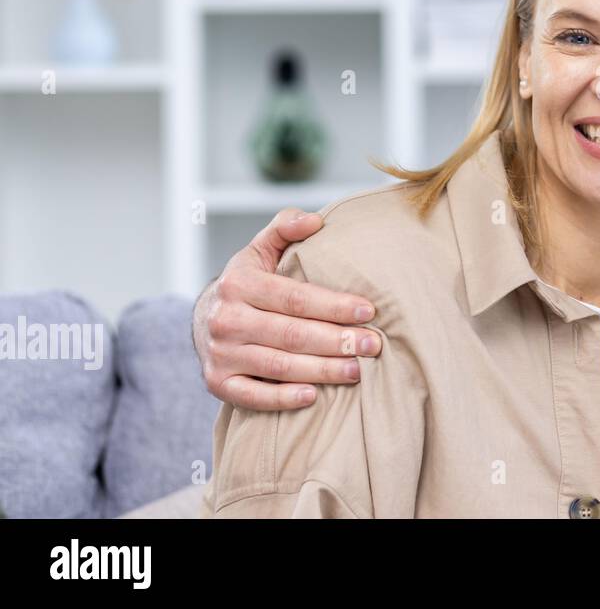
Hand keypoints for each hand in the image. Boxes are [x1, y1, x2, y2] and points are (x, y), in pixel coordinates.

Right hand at [192, 207, 382, 410]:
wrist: (204, 317)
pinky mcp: (217, 383)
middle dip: (337, 341)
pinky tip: (313, 396)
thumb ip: (285, 227)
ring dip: (321, 370)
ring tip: (357, 370)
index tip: (368, 311)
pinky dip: (282, 399)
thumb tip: (315, 221)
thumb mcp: (260, 249)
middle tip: (373, 345)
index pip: (295, 298)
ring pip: (278, 366)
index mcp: (239, 284)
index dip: (334, 305)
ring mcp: (220, 354)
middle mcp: (226, 319)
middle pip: (291, 334)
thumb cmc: (247, 282)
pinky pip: (253, 396)